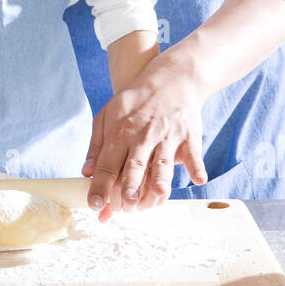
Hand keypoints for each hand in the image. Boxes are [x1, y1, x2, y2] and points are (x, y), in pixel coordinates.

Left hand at [82, 52, 207, 219]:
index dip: (101, 186)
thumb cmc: (135, 101)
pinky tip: (198, 180)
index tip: (95, 205)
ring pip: (163, 164)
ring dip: (160, 181)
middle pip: (135, 166)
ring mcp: (167, 137)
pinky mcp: (188, 137)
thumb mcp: (107, 114)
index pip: (108, 164)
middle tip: (125, 207)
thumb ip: (97, 145)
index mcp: (120, 133)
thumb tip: (86, 173)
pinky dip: (196, 166)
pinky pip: (193, 155)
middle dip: (130, 186)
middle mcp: (143, 137)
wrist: (171, 78)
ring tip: (156, 197)